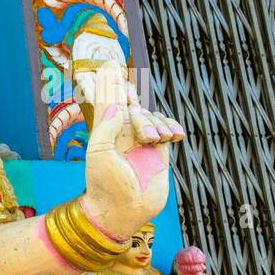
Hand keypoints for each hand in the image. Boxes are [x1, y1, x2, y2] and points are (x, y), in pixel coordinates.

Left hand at [78, 65, 184, 238]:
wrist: (124, 211)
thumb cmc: (106, 185)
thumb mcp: (100, 154)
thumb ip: (107, 127)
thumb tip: (119, 104)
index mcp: (104, 131)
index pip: (105, 100)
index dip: (107, 82)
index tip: (106, 63)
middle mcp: (121, 133)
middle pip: (130, 104)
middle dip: (137, 106)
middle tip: (141, 125)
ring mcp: (140, 142)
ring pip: (151, 116)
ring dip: (156, 123)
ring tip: (156, 140)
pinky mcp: (158, 152)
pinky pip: (166, 129)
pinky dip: (170, 127)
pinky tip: (173, 136)